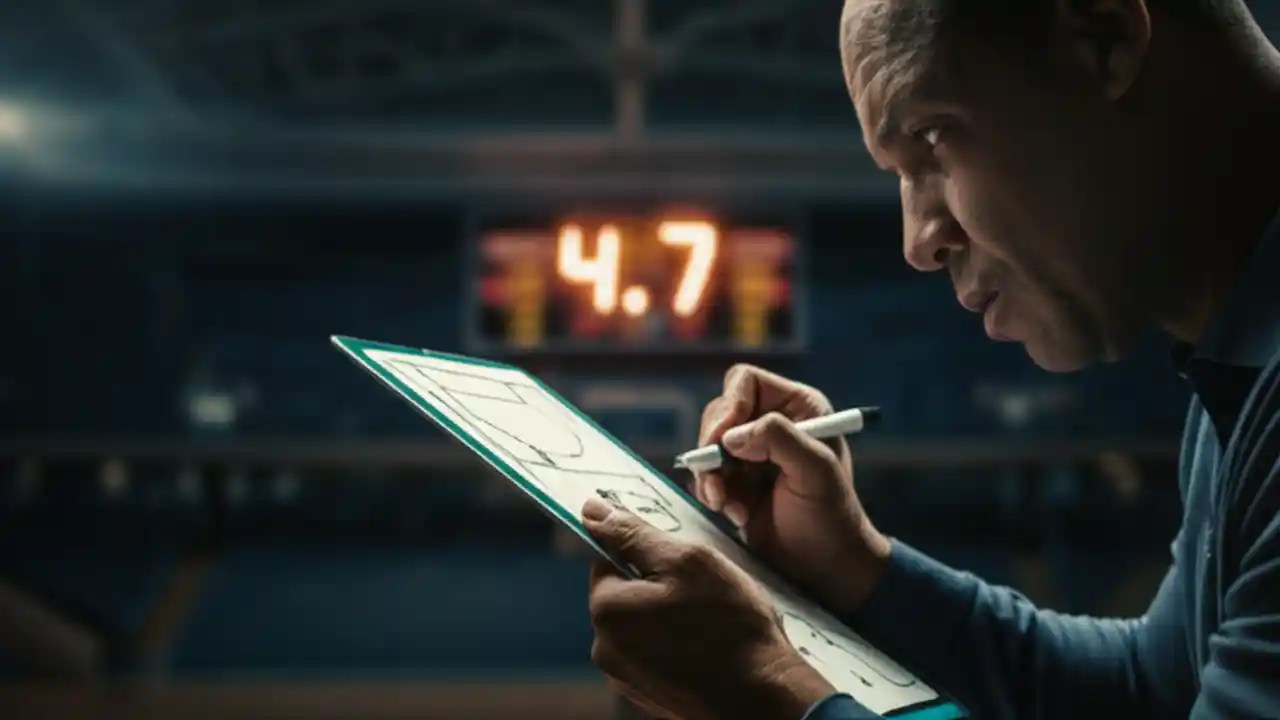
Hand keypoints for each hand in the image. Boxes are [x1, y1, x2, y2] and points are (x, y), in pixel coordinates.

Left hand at [582, 497, 834, 719]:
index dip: (648, 553)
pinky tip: (709, 647)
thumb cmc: (729, 626)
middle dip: (658, 586)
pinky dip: (677, 647)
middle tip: (704, 592)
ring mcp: (626, 678)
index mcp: (606, 610)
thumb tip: (591, 509)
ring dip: (669, 617)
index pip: (609, 559)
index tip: (683, 562)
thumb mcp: (687, 561)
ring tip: (711, 622)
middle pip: (625, 595)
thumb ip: (634, 534)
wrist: (764, 700)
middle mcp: (605, 648)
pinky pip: (656, 655)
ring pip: (642, 625)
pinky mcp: (649, 697)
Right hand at [693, 364, 890, 615]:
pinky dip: (712, 493)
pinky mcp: (736, 481)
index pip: (745, 382)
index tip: (724, 441)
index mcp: (798, 407)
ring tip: (726, 504)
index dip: (729, 406)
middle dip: (713, 448)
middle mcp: (772, 423)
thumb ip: (779, 439)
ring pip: (707, 446)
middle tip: (717, 480)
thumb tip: (732, 436)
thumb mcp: (814, 472)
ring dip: (710, 475)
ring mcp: (752, 453)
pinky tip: (735, 514)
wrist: (825, 568)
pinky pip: (706, 474)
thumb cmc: (830, 518)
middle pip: (719, 413)